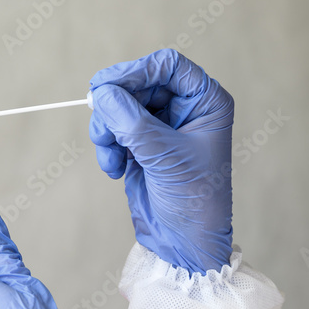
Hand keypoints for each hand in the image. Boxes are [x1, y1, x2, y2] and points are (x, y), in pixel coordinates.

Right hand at [88, 49, 233, 273]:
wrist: (185, 243)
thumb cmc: (193, 200)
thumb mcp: (165, 157)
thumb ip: (132, 122)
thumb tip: (101, 93)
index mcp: (206, 102)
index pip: (167, 66)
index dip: (135, 71)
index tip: (106, 87)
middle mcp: (185, 108)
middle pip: (137, 84)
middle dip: (115, 106)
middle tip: (102, 128)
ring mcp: (161, 126)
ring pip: (120, 105)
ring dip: (107, 129)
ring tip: (111, 157)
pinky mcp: (140, 144)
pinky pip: (113, 129)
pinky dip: (107, 146)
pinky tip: (114, 169)